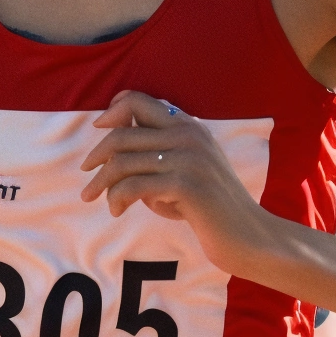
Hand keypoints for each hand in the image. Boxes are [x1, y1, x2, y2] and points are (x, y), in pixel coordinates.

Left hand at [78, 90, 278, 273]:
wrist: (248, 235)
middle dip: (97, 158)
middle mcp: (189, 135)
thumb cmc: (211, 209)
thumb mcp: (188, 170)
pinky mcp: (185, 185)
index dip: (112, 112)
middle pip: (122, 134)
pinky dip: (116, 199)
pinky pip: (132, 186)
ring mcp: (188, 158)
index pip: (139, 101)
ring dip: (102, 184)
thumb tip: (114, 151)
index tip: (98, 130)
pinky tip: (117, 211)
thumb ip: (160, 153)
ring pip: (122, 162)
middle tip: (87, 180)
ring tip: (97, 200)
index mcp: (189, 126)